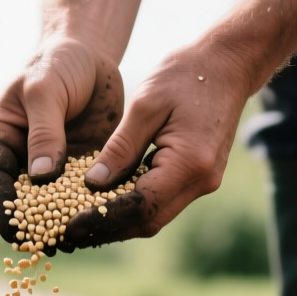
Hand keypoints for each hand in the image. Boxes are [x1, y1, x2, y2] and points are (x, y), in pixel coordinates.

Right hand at [0, 36, 124, 251]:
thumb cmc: (54, 64)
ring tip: (78, 242)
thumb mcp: (44, 92)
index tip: (12, 228)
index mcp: (4, 138)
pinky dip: (93, 205)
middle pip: (26, 198)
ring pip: (57, 200)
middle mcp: (26, 156)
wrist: (89, 52)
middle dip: (35, 223)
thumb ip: (44, 132)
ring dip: (66, 220)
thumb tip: (41, 178)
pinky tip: (105, 220)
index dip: (3, 205)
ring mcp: (56, 163)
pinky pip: (87, 190)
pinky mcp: (84, 164)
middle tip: (49, 246)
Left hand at [58, 39, 254, 248]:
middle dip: (108, 229)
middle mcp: (201, 181)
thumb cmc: (186, 74)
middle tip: (69, 232)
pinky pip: (162, 199)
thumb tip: (93, 184)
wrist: (227, 63)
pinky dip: (133, 205)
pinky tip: (106, 200)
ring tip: (80, 221)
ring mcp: (204, 181)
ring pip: (155, 215)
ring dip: (119, 221)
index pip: (140, 206)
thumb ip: (120, 147)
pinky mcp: (199, 175)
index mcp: (189, 163)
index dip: (103, 219)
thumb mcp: (145, 105)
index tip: (69, 226)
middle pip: (149, 220)